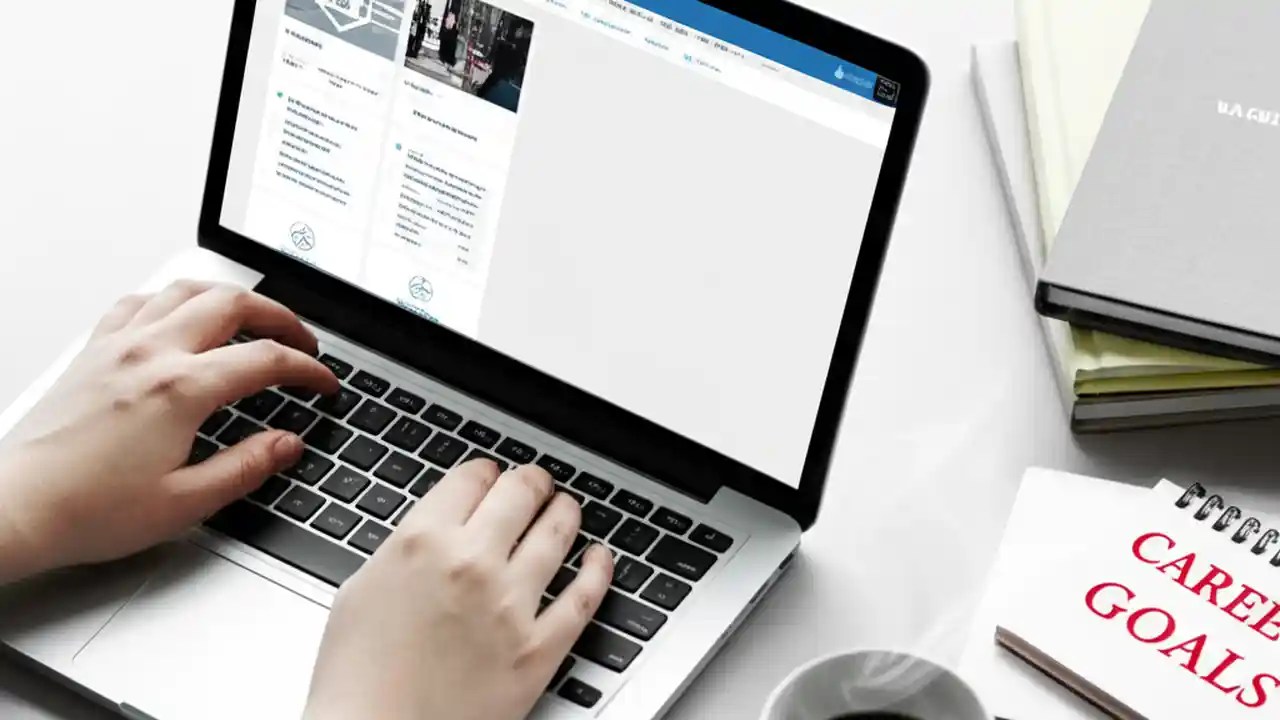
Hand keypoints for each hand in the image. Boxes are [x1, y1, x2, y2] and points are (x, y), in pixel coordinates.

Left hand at [0, 281, 337, 583]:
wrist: (15, 509)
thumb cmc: (87, 510)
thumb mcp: (185, 503)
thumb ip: (246, 467)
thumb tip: (286, 444)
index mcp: (181, 390)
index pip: (267, 360)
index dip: (308, 369)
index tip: (323, 383)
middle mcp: (150, 355)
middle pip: (234, 303)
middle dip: (281, 317)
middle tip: (302, 342)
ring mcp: (118, 346)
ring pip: (187, 289)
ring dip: (231, 297)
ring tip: (254, 317)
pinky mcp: (92, 351)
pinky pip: (139, 301)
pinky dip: (173, 300)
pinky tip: (181, 316)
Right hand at [305, 460, 613, 719]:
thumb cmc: (356, 679)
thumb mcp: (360, 590)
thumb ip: (404, 549)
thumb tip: (432, 531)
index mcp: (421, 541)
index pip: (472, 478)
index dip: (485, 472)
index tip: (491, 476)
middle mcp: (471, 563)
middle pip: (520, 494)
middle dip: (530, 482)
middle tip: (534, 484)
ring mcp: (510, 604)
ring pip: (557, 533)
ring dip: (565, 512)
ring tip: (566, 508)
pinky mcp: (538, 648)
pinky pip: (583, 597)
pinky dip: (598, 570)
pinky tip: (599, 558)